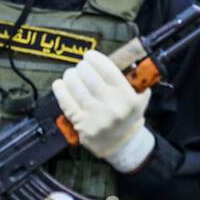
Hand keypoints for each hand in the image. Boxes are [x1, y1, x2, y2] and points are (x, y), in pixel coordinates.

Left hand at [51, 50, 153, 171]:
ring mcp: (95, 117)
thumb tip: (126, 59)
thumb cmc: (127, 117)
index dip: (96, 59)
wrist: (120, 144)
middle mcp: (112, 107)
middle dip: (82, 67)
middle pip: (90, 77)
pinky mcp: (81, 124)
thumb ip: (135, 80)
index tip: (90, 55)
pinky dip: (60, 89)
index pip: (109, 71)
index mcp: (128, 99)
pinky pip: (65, 102)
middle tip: (82, 66)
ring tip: (72, 73)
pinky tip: (60, 84)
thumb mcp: (139, 99)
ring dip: (70, 75)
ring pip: (76, 87)